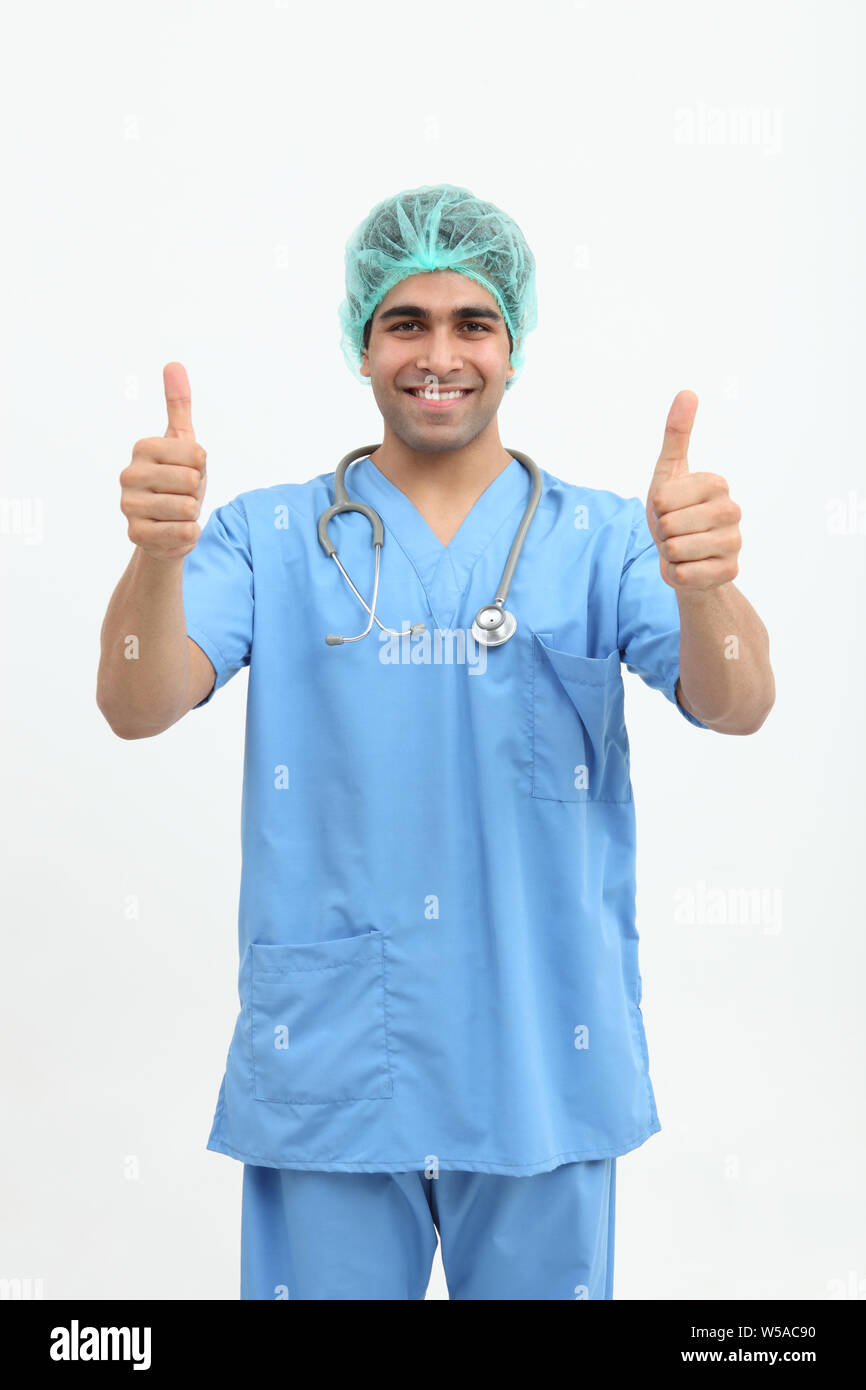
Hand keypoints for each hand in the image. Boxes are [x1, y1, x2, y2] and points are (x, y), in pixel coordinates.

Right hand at [119, 362, 207, 559]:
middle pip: (191, 481)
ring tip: (177, 512)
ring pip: (188, 508)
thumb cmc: (177, 482)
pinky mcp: (136, 535)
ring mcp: (129, 506)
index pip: (196, 454)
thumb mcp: (183, 443)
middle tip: (182, 495)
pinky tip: (174, 530)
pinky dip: (188, 535)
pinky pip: (184, 533)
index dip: (201, 467)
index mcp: (143, 448)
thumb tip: (174, 364)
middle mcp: (129, 475)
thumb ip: (179, 405)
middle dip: (196, 492)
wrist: (166, 527)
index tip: (186, 471)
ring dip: (192, 514)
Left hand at [646, 390, 741, 590]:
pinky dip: (677, 574)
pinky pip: (684, 574)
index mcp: (717, 483)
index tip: (670, 508)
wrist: (687, 557)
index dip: (657, 508)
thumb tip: (687, 392)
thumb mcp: (669, 473)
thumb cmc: (675, 512)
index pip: (663, 499)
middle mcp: (732, 510)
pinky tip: (690, 566)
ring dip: (669, 553)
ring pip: (676, 550)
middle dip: (662, 532)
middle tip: (675, 531)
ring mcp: (734, 542)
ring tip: (681, 548)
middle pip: (669, 525)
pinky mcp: (730, 572)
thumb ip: (677, 434)